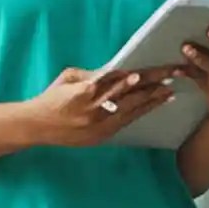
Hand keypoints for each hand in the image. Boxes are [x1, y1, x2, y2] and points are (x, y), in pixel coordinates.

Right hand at [25, 67, 177, 147]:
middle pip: (127, 95)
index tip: (142, 75)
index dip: (128, 79)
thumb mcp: (69, 78)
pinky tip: (157, 103)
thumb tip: (117, 71)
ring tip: (171, 90)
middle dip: (151, 85)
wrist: (36, 127)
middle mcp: (94, 110)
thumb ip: (93, 74)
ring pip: (132, 110)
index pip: (112, 82)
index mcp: (83, 93)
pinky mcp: (102, 136)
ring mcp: (99, 125)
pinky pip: (127, 121)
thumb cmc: (52, 97)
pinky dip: (143, 111)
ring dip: (153, 99)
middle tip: (173, 75)